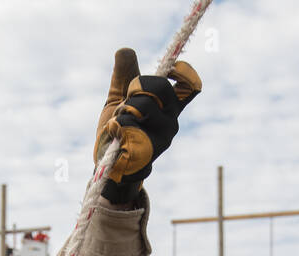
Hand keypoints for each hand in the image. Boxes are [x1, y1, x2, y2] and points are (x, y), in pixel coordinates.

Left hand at [93, 49, 200, 203]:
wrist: (108, 162)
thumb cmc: (117, 130)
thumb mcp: (118, 99)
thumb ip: (123, 76)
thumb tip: (124, 49)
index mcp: (169, 107)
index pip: (190, 87)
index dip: (182, 72)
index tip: (168, 69)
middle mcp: (172, 121)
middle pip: (160, 86)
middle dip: (136, 89)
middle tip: (126, 106)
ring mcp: (163, 137)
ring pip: (143, 105)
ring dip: (123, 111)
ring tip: (119, 125)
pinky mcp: (151, 149)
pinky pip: (128, 123)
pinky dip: (116, 126)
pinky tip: (117, 137)